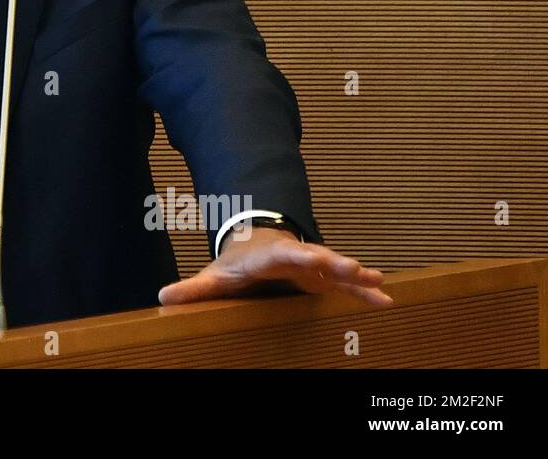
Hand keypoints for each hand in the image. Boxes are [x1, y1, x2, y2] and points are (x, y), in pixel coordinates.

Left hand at [157, 227, 392, 307]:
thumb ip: (192, 288)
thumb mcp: (214, 276)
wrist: (254, 246)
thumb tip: (162, 297)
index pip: (283, 254)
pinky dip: (364, 292)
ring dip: (356, 275)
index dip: (296, 255)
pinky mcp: (323, 279)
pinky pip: (347, 285)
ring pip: (337, 268)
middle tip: (355, 268)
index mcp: (269, 256)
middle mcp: (295, 256)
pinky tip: (385, 301)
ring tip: (379, 281)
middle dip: (335, 262)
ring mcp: (312, 267)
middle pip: (317, 257)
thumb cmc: (235, 263)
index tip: (311, 258)